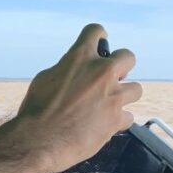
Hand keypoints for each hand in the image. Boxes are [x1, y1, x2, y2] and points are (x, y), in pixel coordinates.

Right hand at [14, 23, 142, 172]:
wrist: (40, 140)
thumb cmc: (36, 111)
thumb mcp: (45, 79)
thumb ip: (66, 70)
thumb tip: (73, 71)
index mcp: (79, 58)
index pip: (95, 32)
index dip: (98, 38)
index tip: (99, 44)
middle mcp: (100, 72)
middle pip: (128, 56)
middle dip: (121, 66)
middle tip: (111, 77)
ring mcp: (112, 95)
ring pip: (136, 89)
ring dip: (123, 96)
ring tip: (109, 105)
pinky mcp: (117, 119)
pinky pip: (128, 116)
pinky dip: (118, 121)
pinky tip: (104, 125)